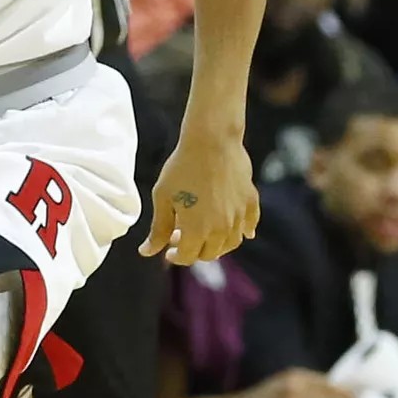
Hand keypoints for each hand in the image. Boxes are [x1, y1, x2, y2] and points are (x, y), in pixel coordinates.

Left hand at [141, 130, 259, 265]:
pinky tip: (243, 232)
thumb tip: (147, 252)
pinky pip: (250, 225)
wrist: (211, 140)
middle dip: (194, 251)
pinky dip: (245, 231)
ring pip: (231, 243)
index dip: (176, 256)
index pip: (187, 257)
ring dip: (217, 244)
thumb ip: (158, 229)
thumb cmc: (182, 167)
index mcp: (196, 231)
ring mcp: (238, 216)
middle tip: (183, 236)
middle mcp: (221, 229)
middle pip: (210, 254)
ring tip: (206, 233)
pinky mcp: (250, 202)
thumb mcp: (163, 198)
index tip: (168, 249)